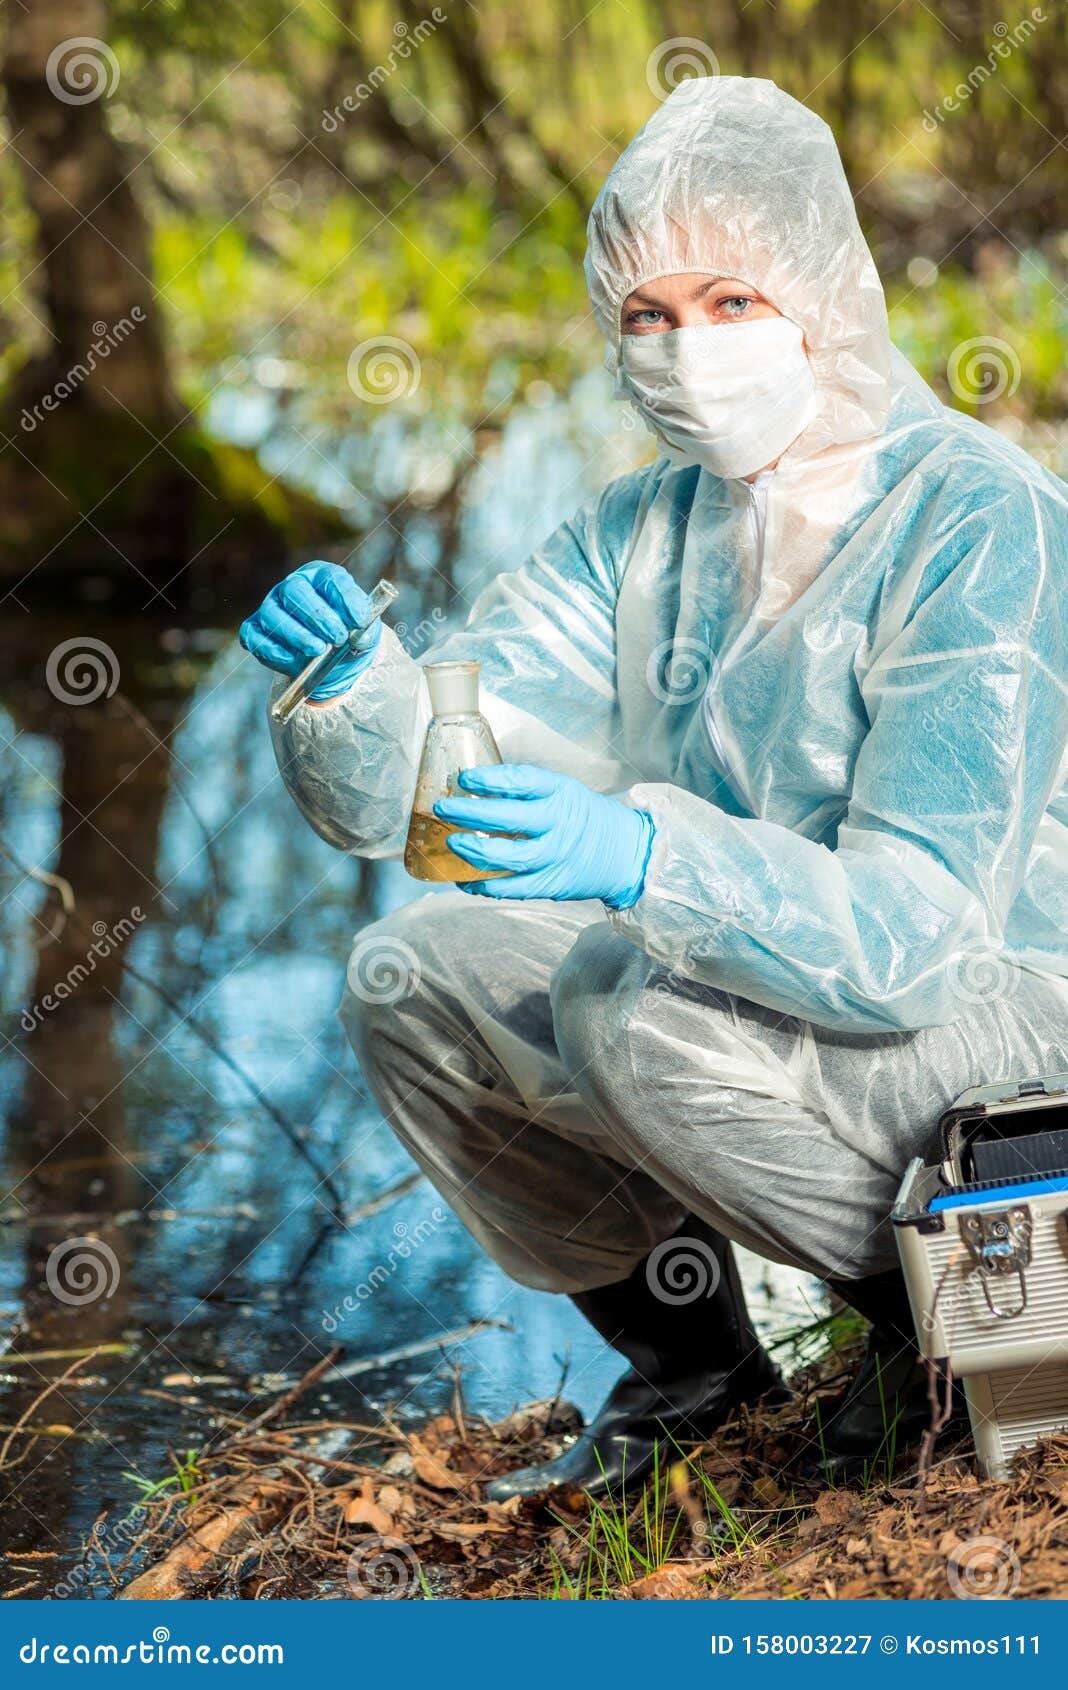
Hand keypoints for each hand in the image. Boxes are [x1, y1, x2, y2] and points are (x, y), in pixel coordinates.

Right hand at [239, 562, 381, 701]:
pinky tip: (292, 660)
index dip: (345, 598)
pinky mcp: (255, 630)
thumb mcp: (362, 631)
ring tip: (318, 650)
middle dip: (318, 616)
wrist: (331, 656)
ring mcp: (270, 607)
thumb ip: (363, 631)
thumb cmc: (347, 634)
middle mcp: (292, 587)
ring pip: (273, 615)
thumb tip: (359, 638)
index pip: (330, 579)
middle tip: (338, 637)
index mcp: (321, 578)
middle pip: (295, 591)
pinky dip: (272, 650)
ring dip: (297, 634)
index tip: (360, 620)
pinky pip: (255, 637)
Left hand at [434, 764, 654, 907]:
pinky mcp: (551, 884)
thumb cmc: (585, 817)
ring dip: (476, 851)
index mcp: (561, 794)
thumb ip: (525, 791)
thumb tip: (474, 788)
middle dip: (471, 813)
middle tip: (444, 809)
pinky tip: (465, 880)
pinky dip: (486, 885)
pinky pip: (513, 888)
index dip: (491, 779)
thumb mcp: (563, 792)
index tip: (465, 779)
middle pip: (510, 819)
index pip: (523, 781)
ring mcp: (555, 857)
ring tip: (453, 842)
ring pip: (510, 857)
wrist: (626, 853)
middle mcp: (558, 825)